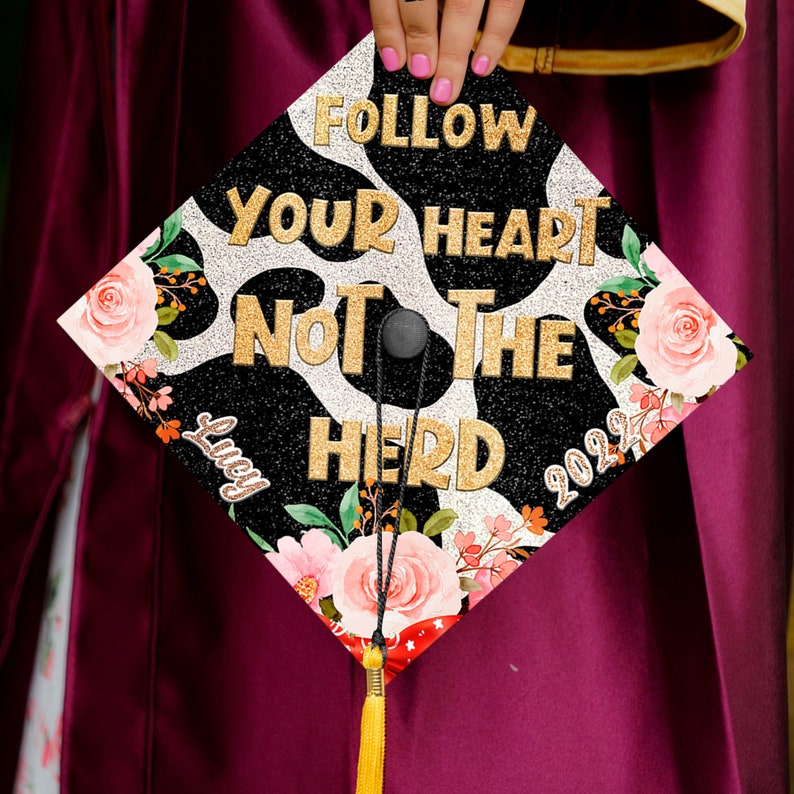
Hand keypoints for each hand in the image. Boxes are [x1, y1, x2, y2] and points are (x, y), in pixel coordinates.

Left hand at [370, 0, 524, 104]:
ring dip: (454, 52)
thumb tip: (401, 47)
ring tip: (447, 86)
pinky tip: (483, 67)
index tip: (395, 64)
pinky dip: (495, 38)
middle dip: (422, 42)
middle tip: (423, 79)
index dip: (389, 27)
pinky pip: (506, 4)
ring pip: (463, 6)